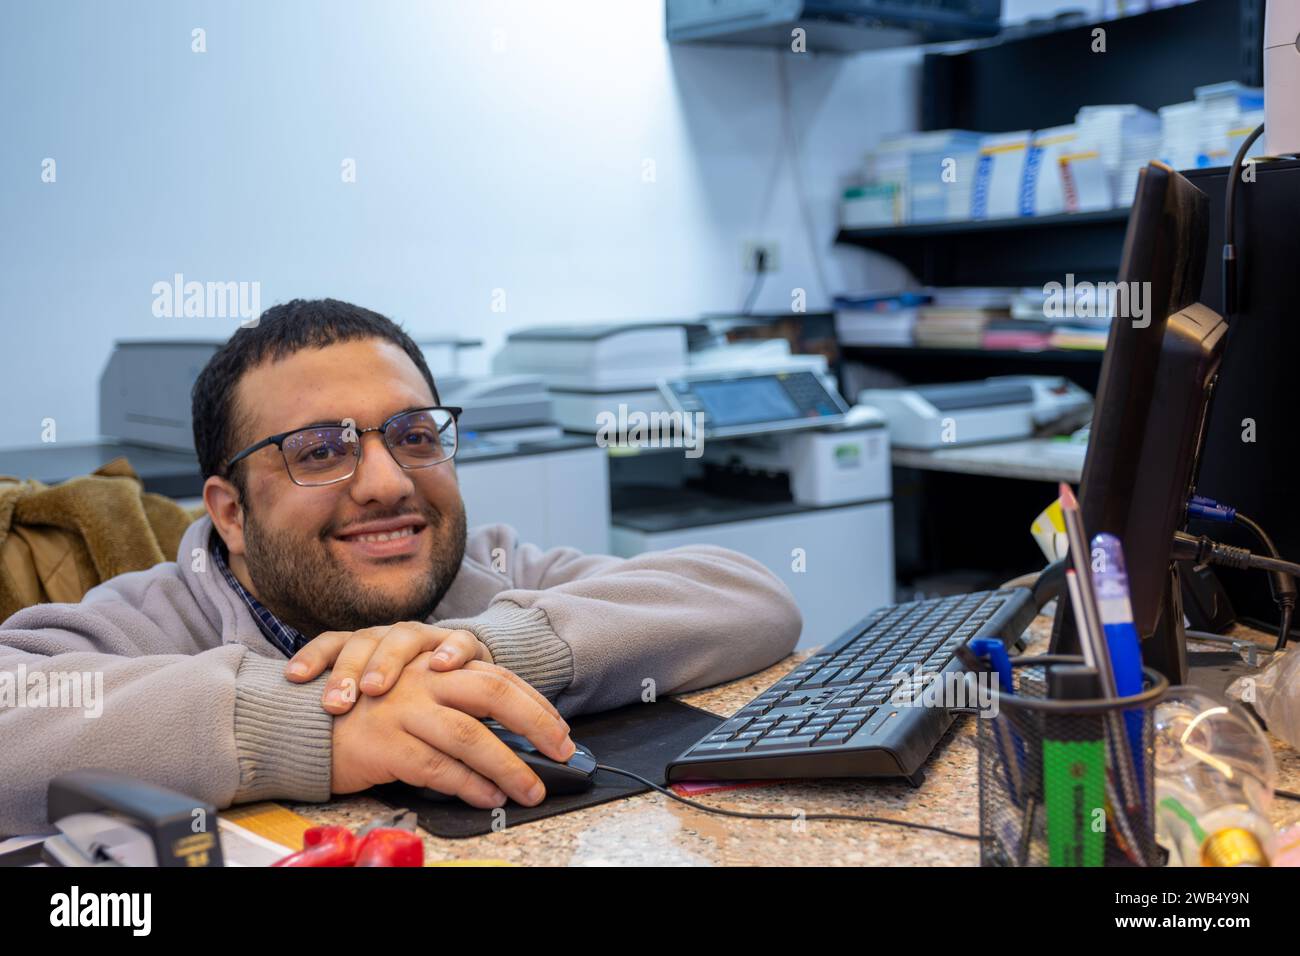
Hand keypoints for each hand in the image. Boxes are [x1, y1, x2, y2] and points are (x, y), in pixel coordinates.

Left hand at [285, 622, 493, 714]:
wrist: (464, 687)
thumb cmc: (411, 702)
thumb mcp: (376, 706)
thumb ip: (349, 712)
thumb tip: (295, 731)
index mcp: (366, 647)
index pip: (333, 643)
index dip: (313, 656)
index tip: (294, 677)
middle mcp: (393, 637)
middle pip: (364, 640)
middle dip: (348, 668)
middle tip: (336, 702)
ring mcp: (429, 638)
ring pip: (404, 637)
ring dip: (388, 660)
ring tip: (375, 688)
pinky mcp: (465, 645)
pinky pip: (459, 641)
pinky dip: (450, 651)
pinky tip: (439, 667)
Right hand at [331, 654, 573, 807]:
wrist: (300, 723)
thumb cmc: (364, 713)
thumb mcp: (413, 696)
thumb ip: (455, 706)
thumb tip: (513, 738)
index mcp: (435, 664)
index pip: (498, 675)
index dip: (535, 702)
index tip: (561, 730)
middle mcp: (423, 679)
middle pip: (493, 693)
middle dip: (536, 723)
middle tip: (563, 752)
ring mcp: (404, 710)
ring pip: (471, 736)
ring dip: (509, 767)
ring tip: (531, 789)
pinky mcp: (385, 744)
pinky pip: (438, 768)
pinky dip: (470, 785)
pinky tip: (489, 797)